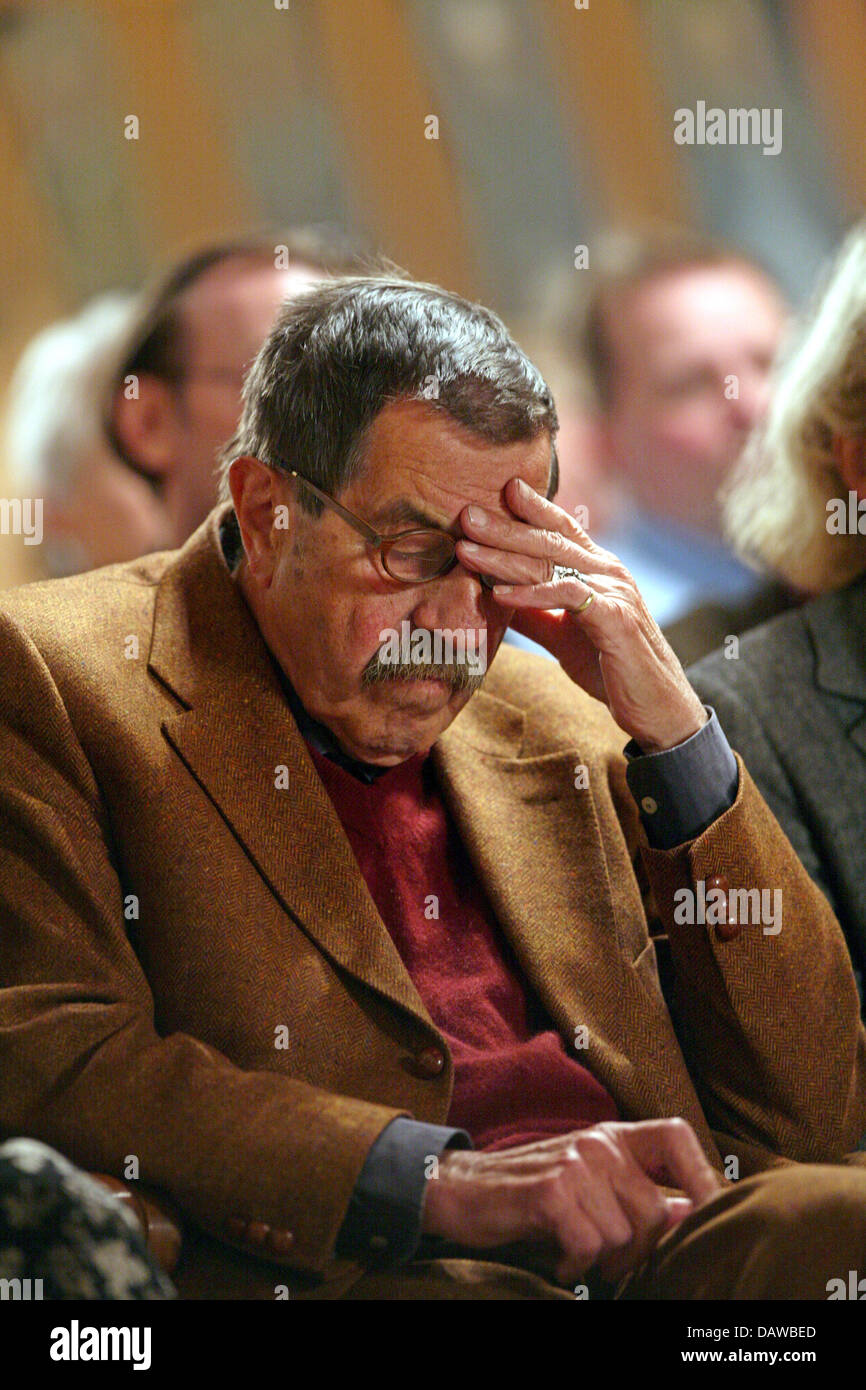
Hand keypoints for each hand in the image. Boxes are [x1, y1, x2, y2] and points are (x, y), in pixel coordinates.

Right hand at [421, 1118, 721, 1285]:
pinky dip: (574, 1263)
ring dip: (601, 1259)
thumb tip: (688, 1214)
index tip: (708, 1217)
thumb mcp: (590, 1181)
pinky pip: (590, 1246)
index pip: (678, 1137)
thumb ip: (637, 1191)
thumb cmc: (533, 1191)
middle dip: (639, 1251)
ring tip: (574, 1250)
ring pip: (623, 1234)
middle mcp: (599, 1141)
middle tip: (608, 1260)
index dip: (703, 1177)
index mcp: (614, 1134)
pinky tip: (556, 1255)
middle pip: (655, 1211)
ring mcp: (575, 1163)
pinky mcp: (551, 1192)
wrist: (461, 1188)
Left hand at [458, 478, 706, 750]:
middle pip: (549, 541)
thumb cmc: (612, 670)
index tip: (502, 490)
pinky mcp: (614, 618)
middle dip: (504, 527)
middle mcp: (608, 573)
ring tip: (467, 550)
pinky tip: (499, 593)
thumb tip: (495, 597)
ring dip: (504, 557)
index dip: (533, 509)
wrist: (655, 707)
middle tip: (466, 514)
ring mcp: (614, 592)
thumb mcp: (564, 637)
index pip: (562, 530)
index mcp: (598, 571)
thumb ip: (534, 614)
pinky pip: (566, 597)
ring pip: (552, 565)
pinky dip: (531, 593)